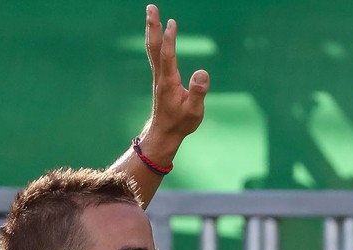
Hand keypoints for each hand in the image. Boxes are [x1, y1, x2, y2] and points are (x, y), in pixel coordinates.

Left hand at [144, 4, 209, 145]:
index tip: (171, 23)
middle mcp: (161, 77)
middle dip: (153, 27)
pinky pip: (156, 54)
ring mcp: (159, 76)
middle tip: (151, 8)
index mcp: (169, 83)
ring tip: (152, 12)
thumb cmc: (180, 123)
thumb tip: (202, 73)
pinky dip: (156, 39)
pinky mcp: (160, 77)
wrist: (163, 134)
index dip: (169, 40)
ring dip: (153, 29)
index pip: (168, 57)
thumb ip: (198, 93)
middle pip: (155, 48)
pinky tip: (157, 31)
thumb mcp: (194, 112)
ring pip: (153, 49)